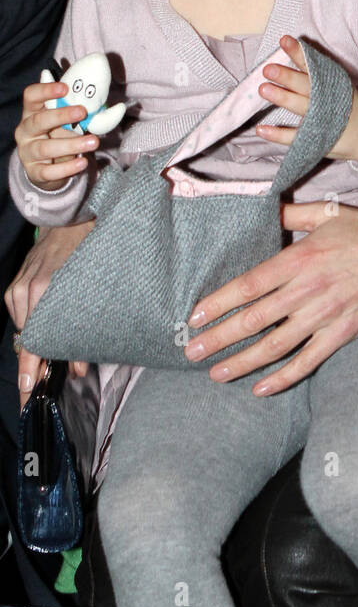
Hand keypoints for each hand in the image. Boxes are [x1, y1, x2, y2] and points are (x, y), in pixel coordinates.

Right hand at [6, 223, 93, 407]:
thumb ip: (83, 331)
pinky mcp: (16, 284)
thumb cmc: (89, 250)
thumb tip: (79, 368)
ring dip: (36, 344)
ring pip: (23, 329)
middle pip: (26, 340)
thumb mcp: (92, 289)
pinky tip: (44, 328)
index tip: (29, 388)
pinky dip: (32, 325)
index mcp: (45, 290)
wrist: (71, 218)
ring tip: (48, 358)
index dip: (31, 368)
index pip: (33, 340)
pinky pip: (20, 314)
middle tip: (39, 385)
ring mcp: (18, 286)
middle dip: (35, 364)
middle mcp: (26, 290)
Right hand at [15, 79, 98, 188]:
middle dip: (61, 116)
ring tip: (94, 141)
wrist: (48, 168)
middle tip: (82, 112)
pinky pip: (48, 171)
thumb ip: (79, 113)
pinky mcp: (34, 172)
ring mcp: (27, 152)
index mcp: (32, 112)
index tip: (65, 88)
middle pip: (38, 121)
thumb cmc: (59, 136)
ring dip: (71, 144)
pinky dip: (67, 168)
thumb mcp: (67, 122)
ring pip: (45, 148)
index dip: (45, 91)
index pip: (31, 96)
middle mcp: (25, 131)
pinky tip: (83, 162)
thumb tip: (115, 107)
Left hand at [182, 205, 357, 394]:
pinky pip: (308, 361)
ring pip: (276, 345)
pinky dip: (284, 377)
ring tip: (216, 373)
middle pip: (254, 319)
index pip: (249, 285)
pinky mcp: (344, 333)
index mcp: (300, 259)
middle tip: (191, 352)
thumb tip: (262, 209)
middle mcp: (308, 289)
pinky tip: (261, 387)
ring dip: (243, 362)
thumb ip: (290, 216)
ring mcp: (326, 315)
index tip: (195, 317)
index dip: (219, 303)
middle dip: (219, 338)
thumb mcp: (326, 213)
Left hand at [255, 35, 357, 164]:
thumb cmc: (349, 105)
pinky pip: (294, 137)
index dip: (298, 53)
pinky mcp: (315, 140)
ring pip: (299, 107)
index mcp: (331, 85)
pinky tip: (261, 129)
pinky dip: (277, 134)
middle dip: (287, 77)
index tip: (285, 41)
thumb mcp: (339, 85)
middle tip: (268, 68)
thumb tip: (293, 50)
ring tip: (263, 89)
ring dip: (282, 98)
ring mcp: (320, 121)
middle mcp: (325, 101)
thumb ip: (318, 71)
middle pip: (305, 86)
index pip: (312, 66)